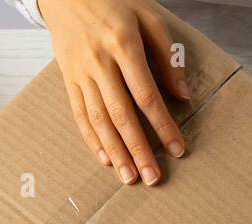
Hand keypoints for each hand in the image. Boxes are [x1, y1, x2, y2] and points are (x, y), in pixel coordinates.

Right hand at [39, 0, 188, 184]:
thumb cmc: (114, 2)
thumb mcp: (148, 16)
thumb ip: (167, 55)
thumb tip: (184, 95)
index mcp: (123, 44)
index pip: (146, 95)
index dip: (163, 125)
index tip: (177, 149)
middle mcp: (99, 62)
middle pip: (121, 114)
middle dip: (139, 150)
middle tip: (153, 178)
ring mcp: (80, 72)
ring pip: (99, 119)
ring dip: (115, 152)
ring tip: (130, 178)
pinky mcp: (68, 79)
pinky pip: (79, 114)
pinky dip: (92, 139)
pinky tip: (105, 159)